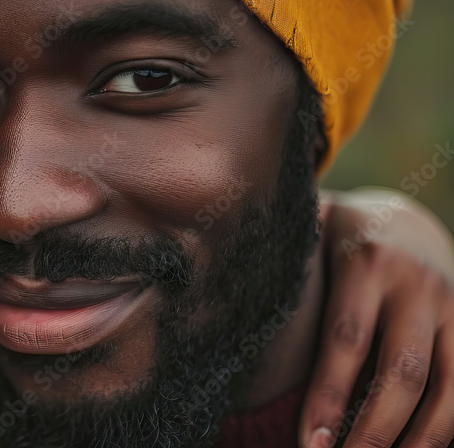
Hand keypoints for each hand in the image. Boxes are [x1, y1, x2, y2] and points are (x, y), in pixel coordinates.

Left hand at [300, 188, 453, 447]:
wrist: (404, 218)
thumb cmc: (330, 238)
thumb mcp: (305, 233)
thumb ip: (277, 261)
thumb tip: (213, 285)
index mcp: (364, 261)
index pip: (345, 340)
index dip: (328, 396)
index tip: (309, 443)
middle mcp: (415, 284)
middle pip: (400, 373)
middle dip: (372, 430)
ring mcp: (450, 306)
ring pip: (445, 389)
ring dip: (416, 441)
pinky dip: (443, 427)